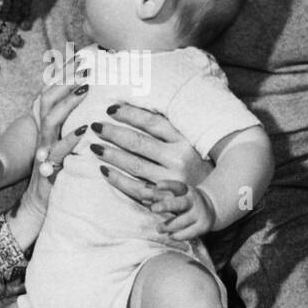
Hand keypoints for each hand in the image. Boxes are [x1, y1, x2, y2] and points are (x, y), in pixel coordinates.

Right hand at [7, 80, 89, 249]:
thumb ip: (72, 120)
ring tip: (85, 88)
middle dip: (65, 80)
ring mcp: (44, 149)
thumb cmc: (57, 167)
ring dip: (68, 102)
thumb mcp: (64, 139)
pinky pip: (58, 150)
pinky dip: (71, 138)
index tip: (80, 55)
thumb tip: (92, 96)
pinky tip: (86, 129)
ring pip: (51, 119)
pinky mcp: (49, 167)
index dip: (62, 73)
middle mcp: (42, 133)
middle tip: (85, 66)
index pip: (51, 91)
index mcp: (46, 124)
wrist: (39, 201)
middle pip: (48, 99)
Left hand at [90, 104, 210, 207]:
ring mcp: (170, 179)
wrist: (212, 198)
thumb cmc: (195, 164)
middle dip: (114, 133)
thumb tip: (132, 110)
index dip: (129, 114)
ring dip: (111, 155)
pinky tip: (104, 171)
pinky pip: (135, 188)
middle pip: (139, 142)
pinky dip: (117, 179)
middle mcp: (178, 158)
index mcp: (184, 140)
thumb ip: (165, 129)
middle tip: (95, 126)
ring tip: (95, 147)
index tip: (110, 109)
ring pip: (134, 165)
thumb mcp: (187, 142)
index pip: (152, 122)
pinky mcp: (163, 198)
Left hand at [149, 181, 216, 240]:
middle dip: (167, 206)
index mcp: (185, 190)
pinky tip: (170, 236)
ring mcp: (199, 213)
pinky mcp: (202, 226)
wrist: (211, 207)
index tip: (158, 184)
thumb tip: (141, 192)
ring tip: (158, 228)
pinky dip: (179, 235)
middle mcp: (193, 200)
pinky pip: (190, 232)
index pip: (177, 186)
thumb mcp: (174, 195)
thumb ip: (158, 194)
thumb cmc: (184, 200)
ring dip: (169, 225)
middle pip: (180, 203)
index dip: (168, 185)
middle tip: (153, 209)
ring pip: (183, 220)